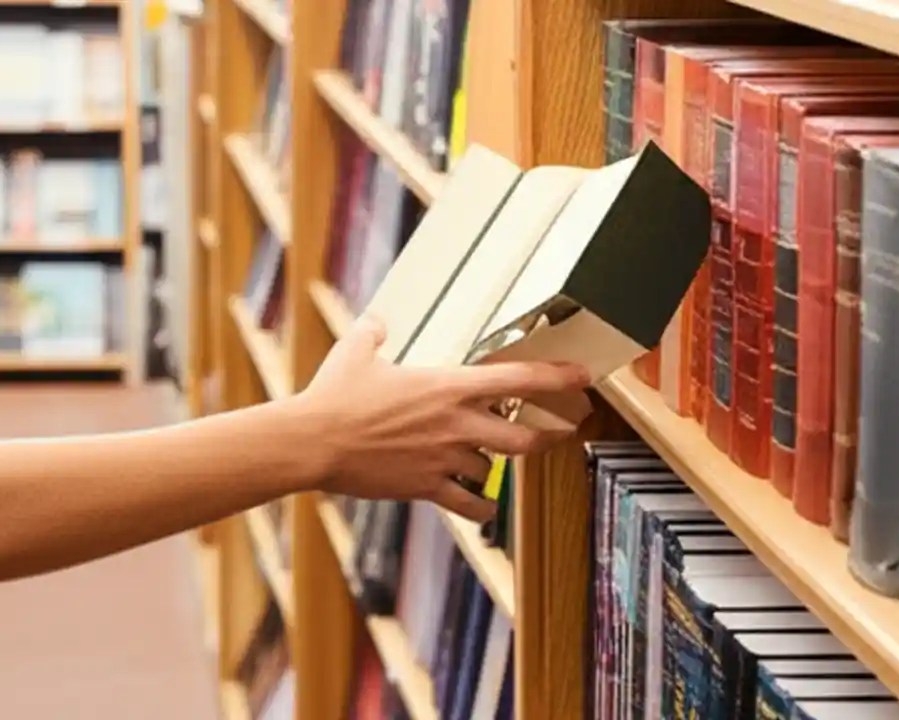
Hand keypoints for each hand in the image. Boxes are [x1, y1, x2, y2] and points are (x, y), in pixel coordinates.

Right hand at [292, 315, 589, 521]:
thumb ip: (374, 332)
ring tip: (488, 461)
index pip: (519, 379)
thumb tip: (376, 322)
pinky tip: (484, 505)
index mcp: (449, 386)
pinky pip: (470, 503)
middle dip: (548, 434)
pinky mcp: (427, 487)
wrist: (314, 441)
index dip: (558, 377)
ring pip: (492, 466)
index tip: (584, 377)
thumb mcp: (356, 351)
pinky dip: (481, 505)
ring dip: (493, 464)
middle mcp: (457, 422)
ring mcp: (445, 458)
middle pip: (524, 435)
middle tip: (560, 430)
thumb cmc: (335, 395)